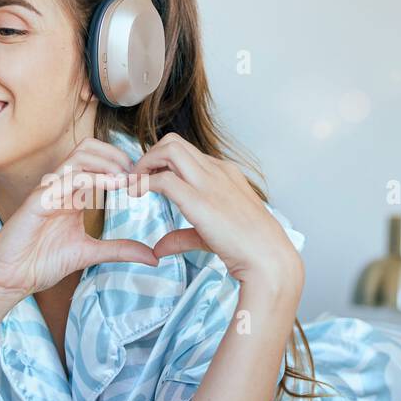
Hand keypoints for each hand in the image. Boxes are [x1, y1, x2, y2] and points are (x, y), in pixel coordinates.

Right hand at [0, 137, 159, 302]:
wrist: (10, 278)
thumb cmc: (40, 262)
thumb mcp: (90, 254)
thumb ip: (119, 250)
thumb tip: (153, 257)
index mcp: (73, 194)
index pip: (99, 161)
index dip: (123, 165)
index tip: (144, 183)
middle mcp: (61, 186)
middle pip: (90, 148)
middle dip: (117, 156)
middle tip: (137, 176)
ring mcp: (49, 190)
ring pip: (79, 156)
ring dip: (108, 162)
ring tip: (127, 179)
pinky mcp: (38, 200)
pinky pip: (66, 178)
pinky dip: (93, 177)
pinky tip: (113, 186)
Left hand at [130, 132, 302, 292]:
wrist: (268, 258)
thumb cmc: (247, 248)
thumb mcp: (210, 236)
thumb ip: (181, 237)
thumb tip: (158, 248)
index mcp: (224, 173)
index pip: (186, 152)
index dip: (161, 163)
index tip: (146, 180)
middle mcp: (217, 171)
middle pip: (173, 142)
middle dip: (148, 156)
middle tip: (135, 178)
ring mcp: (210, 182)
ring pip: (168, 149)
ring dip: (144, 163)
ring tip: (133, 184)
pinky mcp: (200, 200)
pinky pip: (163, 179)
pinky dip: (143, 183)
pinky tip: (135, 194)